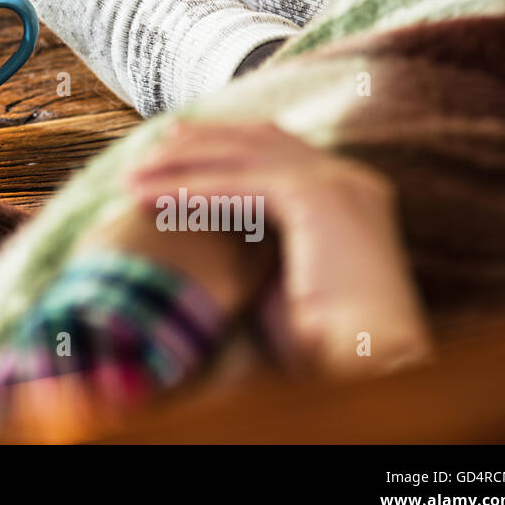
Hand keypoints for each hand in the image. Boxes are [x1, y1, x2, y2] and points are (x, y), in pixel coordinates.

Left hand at [126, 121, 431, 377]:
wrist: (371, 365)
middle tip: (145, 151)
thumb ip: (260, 235)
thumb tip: (210, 219)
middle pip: (257, 139)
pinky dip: (188, 189)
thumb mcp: (286, 272)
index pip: (276, 146)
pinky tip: (150, 197)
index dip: (221, 142)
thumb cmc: (327, 340)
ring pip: (241, 155)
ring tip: (133, 177)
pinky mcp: (319, 197)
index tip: (173, 146)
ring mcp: (338, 182)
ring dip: (180, 163)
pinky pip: (238, 184)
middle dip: (196, 142)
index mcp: (351, 191)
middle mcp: (349, 177)